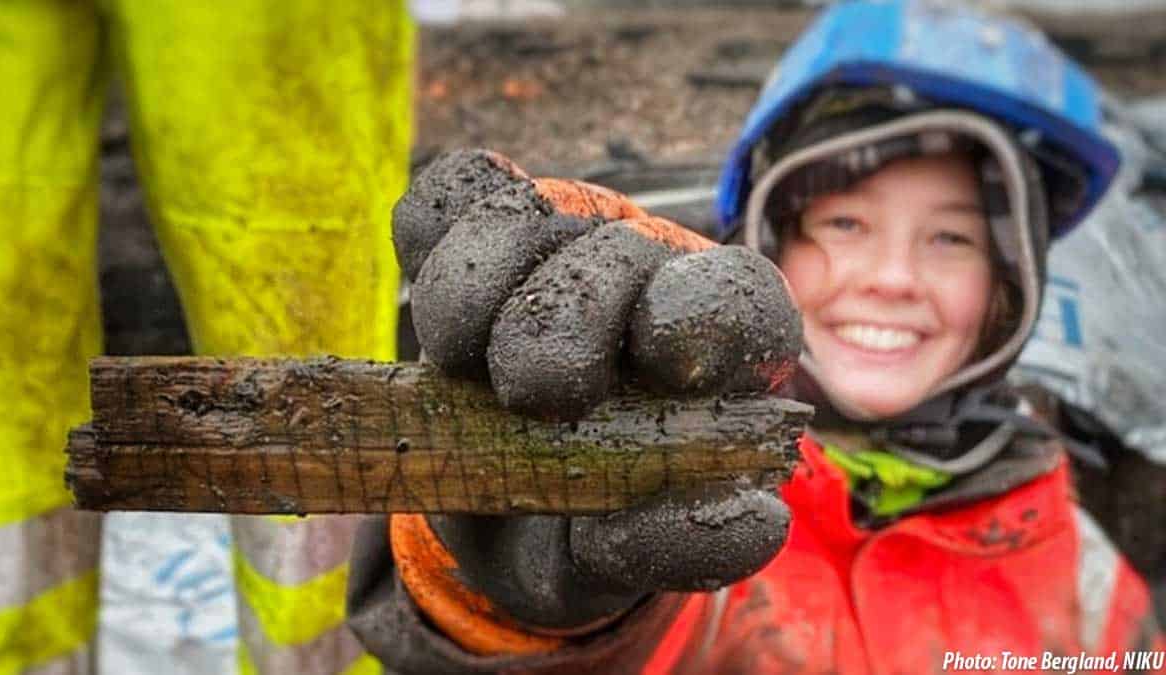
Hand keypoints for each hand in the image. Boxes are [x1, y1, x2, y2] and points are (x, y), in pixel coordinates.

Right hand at [388, 149, 800, 650]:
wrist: (493, 517)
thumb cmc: (579, 532)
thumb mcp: (621, 559)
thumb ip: (678, 539)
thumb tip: (757, 520)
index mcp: (713, 354)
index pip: (737, 298)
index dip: (704, 314)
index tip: (667, 363)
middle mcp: (642, 279)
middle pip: (616, 251)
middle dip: (565, 321)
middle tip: (532, 394)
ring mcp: (558, 246)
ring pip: (522, 214)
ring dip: (476, 285)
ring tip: (458, 358)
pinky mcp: (475, 238)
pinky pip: (451, 194)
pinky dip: (430, 232)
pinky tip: (430, 295)